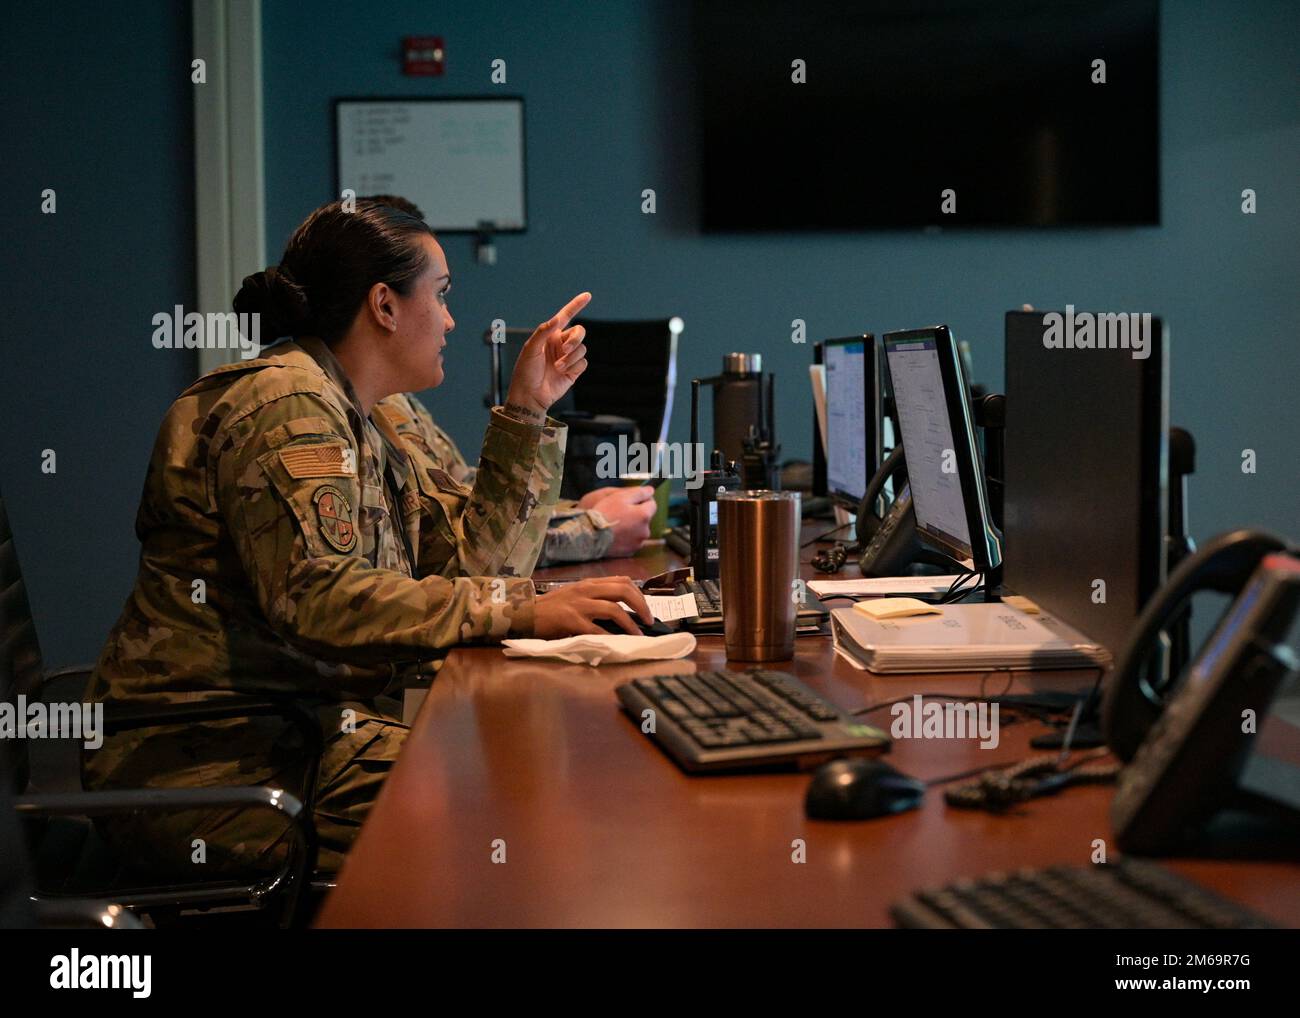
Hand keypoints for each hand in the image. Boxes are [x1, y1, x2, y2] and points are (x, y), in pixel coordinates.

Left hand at [503, 292, 591, 422]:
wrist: (530, 396)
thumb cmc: (525, 372)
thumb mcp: (530, 349)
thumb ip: (543, 332)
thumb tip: (556, 319)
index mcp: (549, 336)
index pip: (565, 316)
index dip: (576, 305)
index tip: (587, 296)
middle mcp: (560, 344)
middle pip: (579, 332)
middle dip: (575, 339)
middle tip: (565, 349)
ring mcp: (568, 358)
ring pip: (582, 348)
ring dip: (571, 357)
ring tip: (558, 367)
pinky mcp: (574, 371)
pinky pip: (583, 362)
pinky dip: (574, 366)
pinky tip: (563, 372)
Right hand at [533, 577, 652, 637]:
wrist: (524, 613)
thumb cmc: (550, 608)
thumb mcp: (575, 596)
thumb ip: (595, 598)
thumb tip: (621, 610)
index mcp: (589, 584)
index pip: (623, 581)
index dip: (639, 594)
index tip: (646, 609)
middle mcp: (586, 590)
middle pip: (623, 590)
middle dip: (641, 606)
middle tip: (649, 621)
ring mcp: (578, 605)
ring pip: (613, 609)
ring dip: (630, 624)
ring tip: (638, 635)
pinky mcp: (570, 621)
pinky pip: (596, 630)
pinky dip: (610, 638)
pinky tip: (617, 644)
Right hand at [584, 486, 655, 556]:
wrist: (590, 536)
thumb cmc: (604, 513)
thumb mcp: (620, 496)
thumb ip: (639, 492)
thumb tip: (650, 490)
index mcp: (645, 516)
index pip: (652, 503)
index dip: (642, 499)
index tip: (631, 498)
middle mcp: (645, 531)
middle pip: (645, 518)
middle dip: (636, 513)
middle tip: (619, 511)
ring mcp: (638, 543)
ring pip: (638, 530)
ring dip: (631, 526)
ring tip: (615, 523)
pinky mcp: (629, 552)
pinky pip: (631, 541)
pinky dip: (625, 537)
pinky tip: (614, 534)